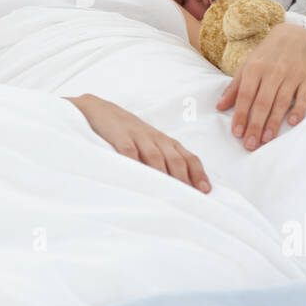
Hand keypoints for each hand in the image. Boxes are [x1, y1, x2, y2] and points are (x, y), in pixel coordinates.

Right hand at [63, 93, 211, 193]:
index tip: (206, 190)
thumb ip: (161, 160)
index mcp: (163, 140)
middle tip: (192, 196)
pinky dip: (136, 163)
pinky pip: (129, 151)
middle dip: (185, 177)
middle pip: (174, 157)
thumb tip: (179, 186)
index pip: (186, 156)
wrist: (99, 109)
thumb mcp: (147, 143)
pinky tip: (140, 178)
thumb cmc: (127, 132)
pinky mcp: (118, 135)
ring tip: (171, 193)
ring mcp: (136, 135)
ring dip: (165, 174)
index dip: (197, 172)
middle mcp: (154, 138)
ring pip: (155, 156)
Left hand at [217, 22, 305, 149]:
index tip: (237, 133)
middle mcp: (273, 72)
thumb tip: (219, 107)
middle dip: (255, 125)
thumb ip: (234, 87)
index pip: (245, 96)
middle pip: (262, 102)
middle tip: (250, 144)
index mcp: (255, 68)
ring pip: (281, 102)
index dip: (240, 115)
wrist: (296, 33)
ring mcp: (292, 75)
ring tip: (266, 140)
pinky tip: (292, 123)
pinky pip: (304, 96)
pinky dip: (298, 109)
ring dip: (273, 122)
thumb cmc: (268, 53)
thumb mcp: (248, 65)